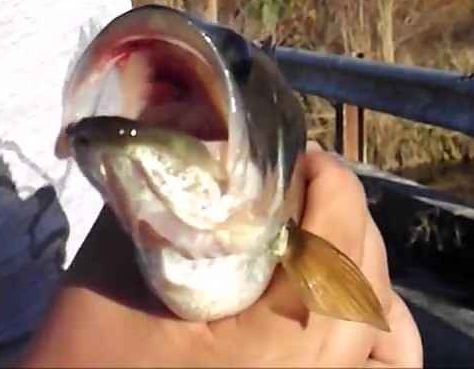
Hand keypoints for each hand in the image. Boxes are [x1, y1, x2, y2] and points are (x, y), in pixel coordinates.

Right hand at [19, 142, 423, 367]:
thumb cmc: (86, 360)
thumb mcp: (112, 270)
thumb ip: (158, 197)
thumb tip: (193, 127)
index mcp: (280, 346)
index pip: (341, 251)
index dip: (335, 189)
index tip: (304, 157)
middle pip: (369, 285)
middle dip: (344, 222)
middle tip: (298, 188)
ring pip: (387, 333)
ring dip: (362, 276)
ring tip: (312, 245)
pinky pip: (376, 368)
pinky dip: (369, 329)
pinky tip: (322, 300)